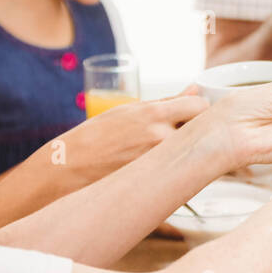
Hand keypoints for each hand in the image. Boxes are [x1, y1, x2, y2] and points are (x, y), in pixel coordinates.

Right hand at [58, 89, 209, 181]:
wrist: (70, 167)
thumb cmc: (97, 136)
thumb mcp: (128, 110)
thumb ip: (166, 102)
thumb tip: (195, 90)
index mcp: (154, 115)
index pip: (201, 107)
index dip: (200, 108)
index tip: (194, 111)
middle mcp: (161, 138)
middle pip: (200, 131)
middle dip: (195, 130)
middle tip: (180, 132)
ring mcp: (160, 162)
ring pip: (190, 152)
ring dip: (185, 150)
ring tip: (163, 151)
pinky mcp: (157, 182)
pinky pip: (178, 172)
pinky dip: (175, 168)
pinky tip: (159, 167)